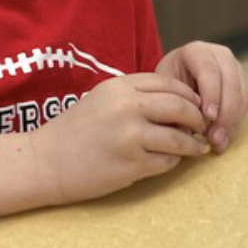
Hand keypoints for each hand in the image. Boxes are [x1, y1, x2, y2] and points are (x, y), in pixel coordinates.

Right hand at [32, 73, 208, 205]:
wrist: (45, 161)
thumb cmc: (75, 130)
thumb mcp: (103, 100)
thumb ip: (137, 97)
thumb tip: (180, 104)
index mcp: (120, 87)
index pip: (169, 83)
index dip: (189, 95)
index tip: (197, 105)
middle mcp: (127, 107)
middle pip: (180, 106)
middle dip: (197, 117)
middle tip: (202, 126)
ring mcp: (129, 136)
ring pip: (179, 137)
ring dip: (192, 143)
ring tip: (196, 147)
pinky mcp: (130, 164)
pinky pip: (167, 161)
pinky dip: (175, 161)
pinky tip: (172, 160)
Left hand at [155, 42, 247, 153]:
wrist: (178, 73)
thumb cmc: (169, 79)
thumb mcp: (165, 87)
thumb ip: (175, 104)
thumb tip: (188, 133)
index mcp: (197, 51)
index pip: (209, 71)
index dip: (211, 94)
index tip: (209, 117)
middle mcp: (220, 55)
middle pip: (230, 83)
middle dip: (224, 114)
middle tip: (214, 138)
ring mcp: (234, 68)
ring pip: (241, 95)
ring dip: (231, 122)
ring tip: (218, 143)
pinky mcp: (242, 83)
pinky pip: (245, 104)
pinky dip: (236, 123)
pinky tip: (224, 139)